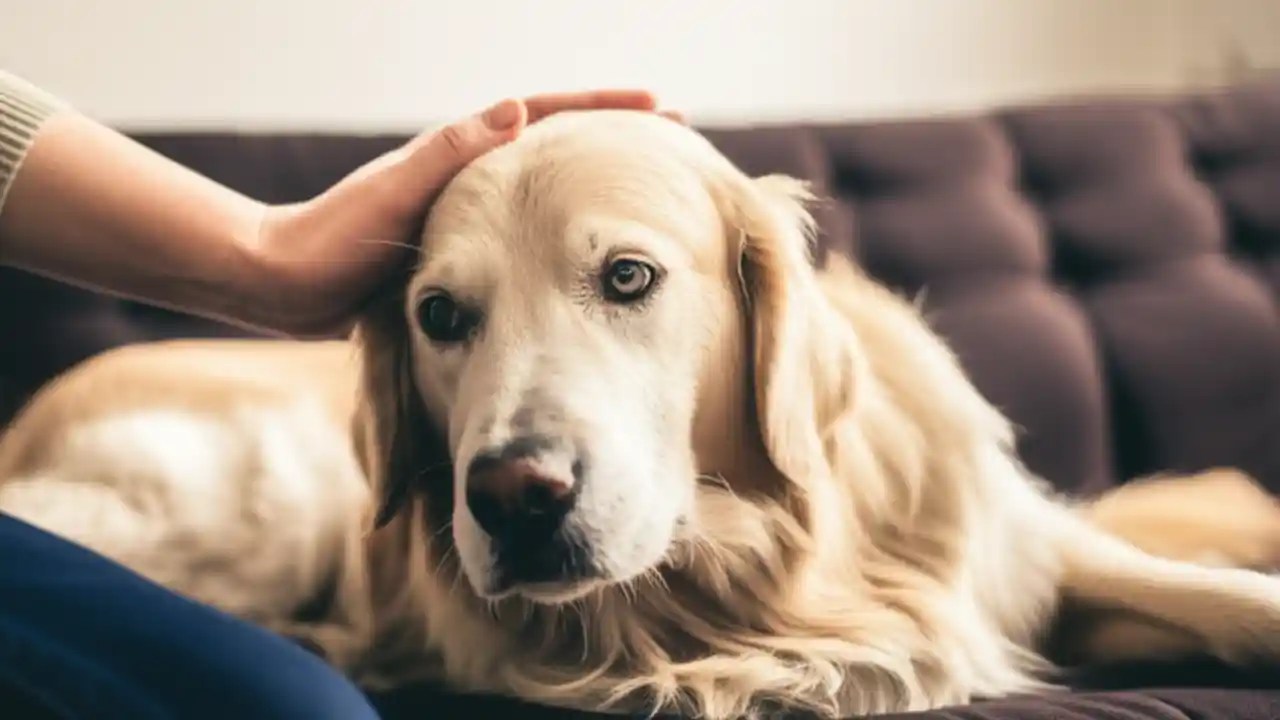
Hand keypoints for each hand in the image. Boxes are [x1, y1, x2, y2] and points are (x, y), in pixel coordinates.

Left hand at [251, 90, 679, 336]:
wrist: (285, 281)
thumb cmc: (332, 237)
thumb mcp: (393, 191)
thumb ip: (450, 151)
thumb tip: (517, 109)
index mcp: (460, 151)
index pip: (546, 113)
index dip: (603, 108)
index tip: (659, 107)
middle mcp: (469, 173)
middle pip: (558, 146)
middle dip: (614, 139)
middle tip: (675, 142)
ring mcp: (468, 212)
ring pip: (548, 191)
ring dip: (595, 185)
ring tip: (646, 193)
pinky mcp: (460, 249)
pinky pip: (526, 231)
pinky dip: (564, 230)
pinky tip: (585, 254)